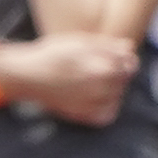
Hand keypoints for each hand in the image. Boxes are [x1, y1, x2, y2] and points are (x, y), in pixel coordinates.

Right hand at [0, 33, 137, 126]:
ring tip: (92, 83)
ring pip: (118, 96)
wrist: (26, 77)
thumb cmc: (51, 55)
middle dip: (116, 74)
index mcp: (104, 66)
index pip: (131, 64)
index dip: (122, 59)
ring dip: (111, 89)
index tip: (111, 59)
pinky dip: (105, 108)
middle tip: (96, 70)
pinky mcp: (84, 116)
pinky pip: (107, 114)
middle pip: (124, 80)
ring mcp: (93, 103)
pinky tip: (93, 99)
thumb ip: (108, 46)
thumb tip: (129, 48)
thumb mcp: (79, 42)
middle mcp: (102, 87)